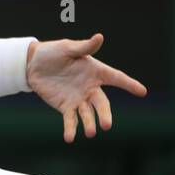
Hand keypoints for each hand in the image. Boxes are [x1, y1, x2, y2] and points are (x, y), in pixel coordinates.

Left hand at [25, 33, 147, 142]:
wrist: (32, 64)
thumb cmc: (53, 52)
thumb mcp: (68, 48)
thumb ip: (84, 47)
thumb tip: (100, 36)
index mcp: (95, 71)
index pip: (116, 78)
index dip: (129, 84)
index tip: (142, 92)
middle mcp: (90, 87)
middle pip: (102, 103)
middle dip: (105, 114)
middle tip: (107, 125)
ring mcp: (78, 99)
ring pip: (87, 114)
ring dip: (89, 124)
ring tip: (90, 133)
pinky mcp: (65, 106)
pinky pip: (70, 120)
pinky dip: (70, 129)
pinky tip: (69, 138)